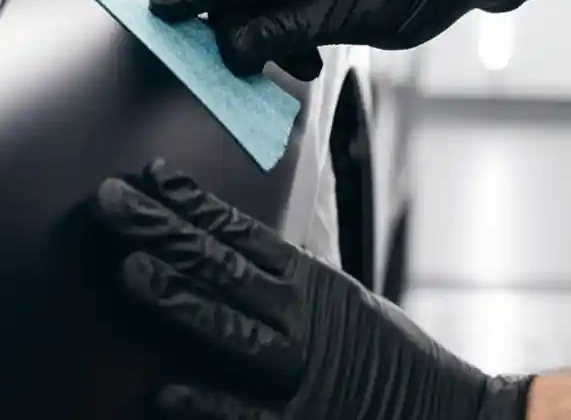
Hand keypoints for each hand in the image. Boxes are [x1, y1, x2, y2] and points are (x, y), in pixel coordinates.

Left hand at [92, 161, 531, 419]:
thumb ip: (286, 281)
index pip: (240, 234)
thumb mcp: (341, 305)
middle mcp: (304, 321)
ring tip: (131, 270)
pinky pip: (248, 418)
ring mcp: (304, 375)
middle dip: (163, 231)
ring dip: (181, 298)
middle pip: (223, 267)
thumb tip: (227, 247)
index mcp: (311, 286)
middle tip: (110, 200)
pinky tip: (164, 393)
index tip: (150, 174)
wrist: (461, 418)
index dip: (192, 203)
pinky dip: (209, 406)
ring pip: (232, 329)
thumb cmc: (390, 363)